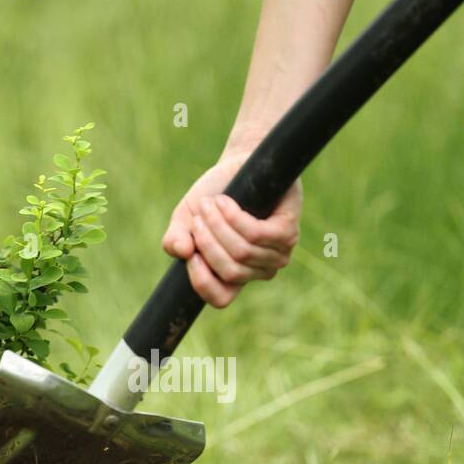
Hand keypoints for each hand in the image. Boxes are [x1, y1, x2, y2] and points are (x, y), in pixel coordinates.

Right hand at [161, 151, 301, 307]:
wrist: (239, 164)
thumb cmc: (213, 195)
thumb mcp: (187, 217)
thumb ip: (176, 237)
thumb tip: (180, 251)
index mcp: (235, 276)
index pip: (221, 298)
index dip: (202, 282)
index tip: (190, 255)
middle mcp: (258, 271)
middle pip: (229, 270)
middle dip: (207, 241)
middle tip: (197, 216)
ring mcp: (277, 254)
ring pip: (242, 251)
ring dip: (218, 224)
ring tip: (208, 203)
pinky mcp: (287, 233)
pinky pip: (256, 235)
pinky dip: (234, 217)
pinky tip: (225, 202)